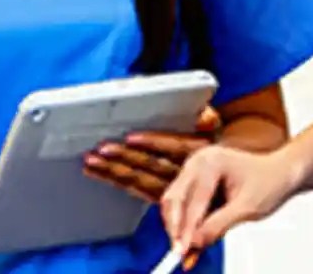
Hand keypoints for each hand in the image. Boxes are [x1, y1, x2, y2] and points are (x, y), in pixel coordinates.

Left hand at [83, 106, 220, 202]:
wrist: (222, 172)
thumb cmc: (207, 139)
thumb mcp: (213, 125)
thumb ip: (207, 116)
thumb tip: (204, 117)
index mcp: (201, 153)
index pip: (178, 147)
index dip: (155, 142)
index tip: (131, 138)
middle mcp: (187, 175)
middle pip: (154, 166)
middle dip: (126, 158)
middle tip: (101, 149)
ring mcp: (173, 190)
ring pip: (142, 182)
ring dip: (114, 172)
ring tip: (90, 161)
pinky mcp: (160, 197)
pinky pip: (136, 190)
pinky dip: (115, 180)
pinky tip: (95, 171)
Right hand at [159, 144, 299, 265]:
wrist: (280, 173)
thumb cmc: (270, 182)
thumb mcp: (247, 208)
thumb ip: (219, 225)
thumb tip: (196, 241)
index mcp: (212, 162)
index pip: (193, 200)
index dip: (186, 228)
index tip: (182, 249)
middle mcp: (198, 162)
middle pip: (175, 198)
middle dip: (175, 227)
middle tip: (178, 251)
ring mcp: (195, 170)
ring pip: (175, 202)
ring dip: (178, 227)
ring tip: (185, 250)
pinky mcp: (195, 181)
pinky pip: (184, 204)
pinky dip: (186, 224)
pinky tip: (189, 241)